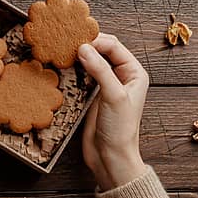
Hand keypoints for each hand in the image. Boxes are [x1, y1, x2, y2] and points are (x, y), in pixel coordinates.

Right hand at [77, 34, 149, 190]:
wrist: (110, 157)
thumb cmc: (120, 130)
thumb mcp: (113, 96)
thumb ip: (100, 70)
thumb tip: (83, 48)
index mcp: (134, 73)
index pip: (114, 46)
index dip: (96, 40)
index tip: (77, 40)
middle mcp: (122, 75)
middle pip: (102, 50)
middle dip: (86, 44)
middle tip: (67, 42)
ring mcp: (106, 84)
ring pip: (92, 60)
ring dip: (79, 55)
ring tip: (64, 50)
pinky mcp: (93, 93)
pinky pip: (83, 73)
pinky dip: (74, 67)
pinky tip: (64, 64)